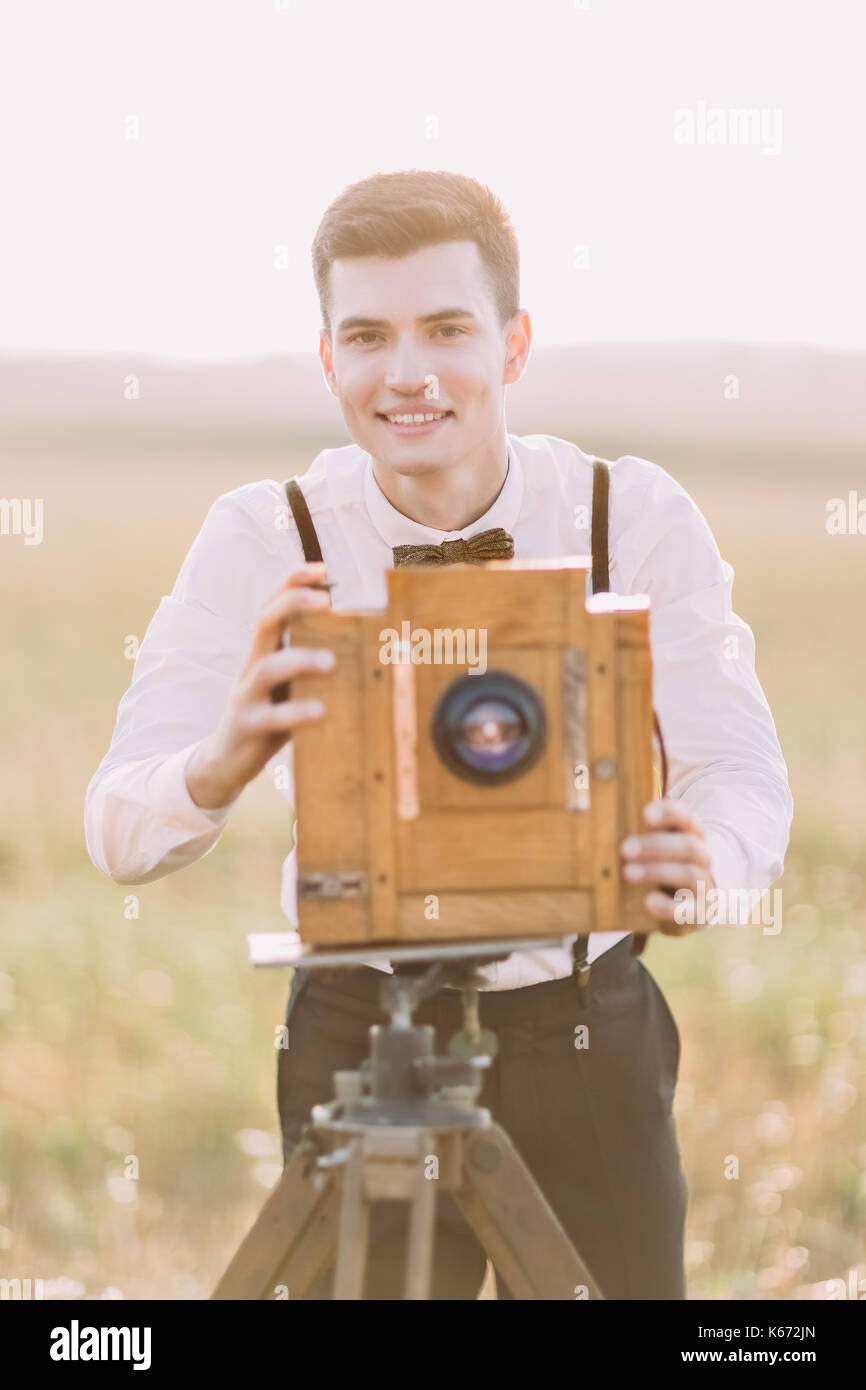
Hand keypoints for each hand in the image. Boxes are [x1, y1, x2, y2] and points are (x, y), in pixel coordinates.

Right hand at [185, 562, 335, 808]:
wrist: (228, 760)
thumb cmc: (272, 716)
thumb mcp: (293, 685)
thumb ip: (319, 667)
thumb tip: (372, 648)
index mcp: (266, 652)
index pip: (274, 606)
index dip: (293, 583)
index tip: (323, 569)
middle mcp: (253, 666)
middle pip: (265, 623)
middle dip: (293, 604)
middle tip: (327, 601)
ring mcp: (247, 697)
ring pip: (266, 669)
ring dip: (300, 659)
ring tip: (332, 662)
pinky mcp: (248, 728)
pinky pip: (271, 717)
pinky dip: (296, 712)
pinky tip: (320, 711)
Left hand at [620, 798, 715, 936]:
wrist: (685, 905)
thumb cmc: (658, 868)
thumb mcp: (650, 849)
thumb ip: (634, 836)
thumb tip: (599, 826)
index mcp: (689, 834)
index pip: (685, 817)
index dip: (668, 813)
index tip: (645, 815)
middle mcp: (701, 857)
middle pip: (687, 846)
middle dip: (656, 846)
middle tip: (625, 849)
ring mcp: (704, 885)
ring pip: (689, 874)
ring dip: (657, 872)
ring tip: (628, 873)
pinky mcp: (699, 912)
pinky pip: (689, 910)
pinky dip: (668, 906)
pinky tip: (648, 902)